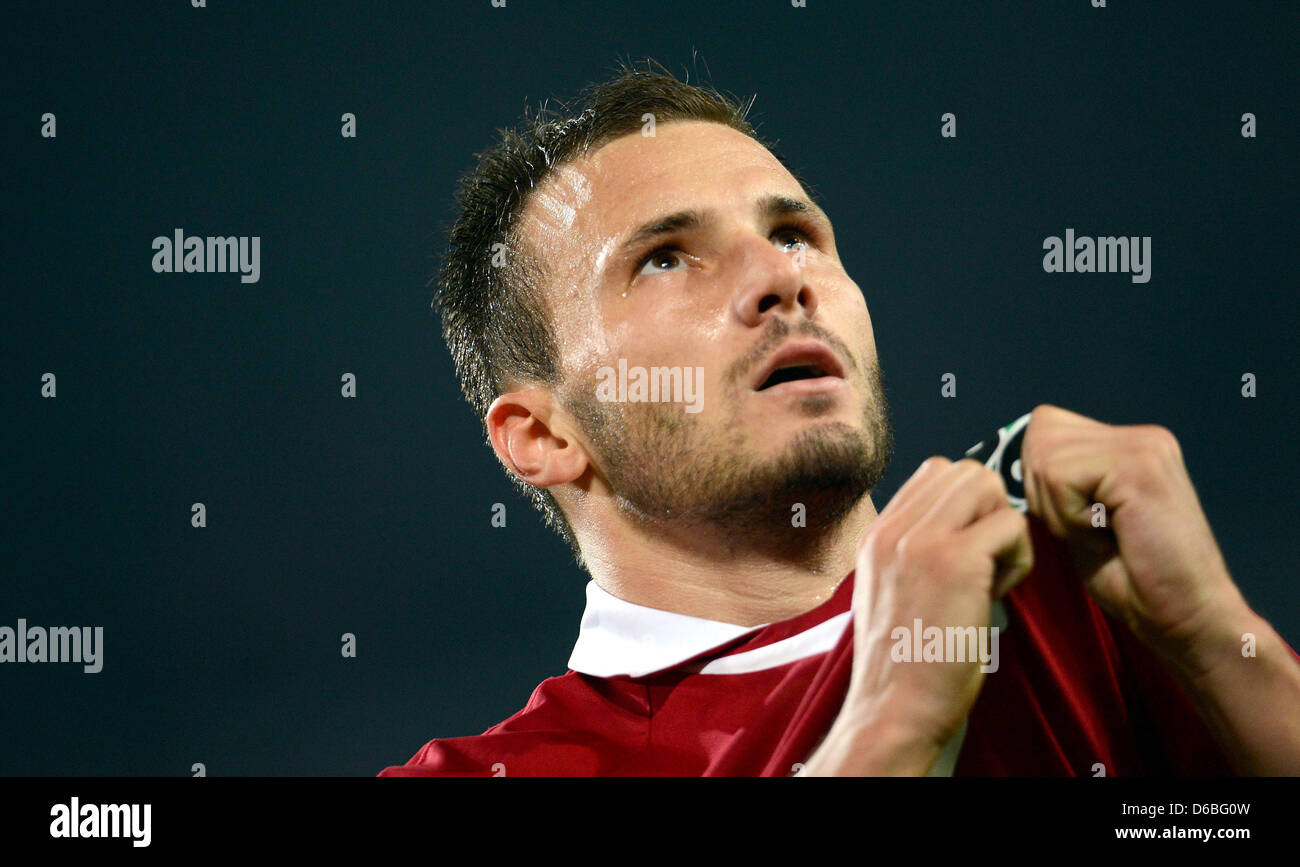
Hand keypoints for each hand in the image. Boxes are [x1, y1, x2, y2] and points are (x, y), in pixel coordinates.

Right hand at [821, 456, 1033, 772]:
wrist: (894, 709)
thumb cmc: (906, 663)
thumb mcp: (893, 592)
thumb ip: (916, 552)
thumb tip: (969, 528)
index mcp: (877, 535)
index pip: (934, 473)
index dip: (968, 505)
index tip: (973, 551)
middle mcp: (893, 528)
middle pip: (965, 472)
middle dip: (991, 511)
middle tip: (989, 563)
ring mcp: (920, 540)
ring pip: (987, 486)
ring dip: (1005, 527)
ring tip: (995, 576)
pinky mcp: (955, 561)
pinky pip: (1012, 525)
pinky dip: (1020, 558)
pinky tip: (1000, 594)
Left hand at [1020, 404, 1246, 673]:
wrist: (1186, 616)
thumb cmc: (1133, 581)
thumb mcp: (1078, 520)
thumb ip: (1054, 482)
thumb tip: (1005, 460)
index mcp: (1127, 443)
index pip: (1045, 427)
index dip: (1038, 477)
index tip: (1075, 520)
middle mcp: (1140, 435)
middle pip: (1040, 433)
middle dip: (1044, 492)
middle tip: (1090, 530)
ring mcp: (1143, 444)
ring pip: (1045, 457)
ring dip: (1058, 508)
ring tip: (1101, 533)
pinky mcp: (1138, 465)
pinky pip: (1060, 477)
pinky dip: (1069, 517)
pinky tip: (1107, 535)